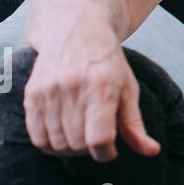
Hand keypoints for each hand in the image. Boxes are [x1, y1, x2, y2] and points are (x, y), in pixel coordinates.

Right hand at [23, 10, 159, 162]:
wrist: (75, 30)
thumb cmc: (107, 63)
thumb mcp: (128, 88)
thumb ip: (135, 123)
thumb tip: (152, 152)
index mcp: (102, 85)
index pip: (99, 138)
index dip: (106, 153)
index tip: (111, 150)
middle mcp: (72, 87)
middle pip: (78, 144)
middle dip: (90, 150)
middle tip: (98, 138)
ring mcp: (49, 90)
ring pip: (58, 144)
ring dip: (71, 149)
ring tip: (83, 134)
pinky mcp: (31, 94)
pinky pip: (38, 138)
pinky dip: (51, 145)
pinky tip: (64, 135)